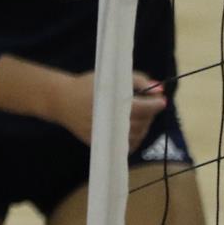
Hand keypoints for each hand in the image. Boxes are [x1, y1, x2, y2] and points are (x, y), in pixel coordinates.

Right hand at [49, 69, 166, 147]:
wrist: (61, 100)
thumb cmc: (87, 86)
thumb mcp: (110, 78)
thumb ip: (136, 81)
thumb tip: (159, 90)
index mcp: (112, 103)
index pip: (142, 108)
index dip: (155, 105)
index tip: (162, 100)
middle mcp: (110, 121)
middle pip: (142, 123)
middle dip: (149, 113)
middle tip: (148, 105)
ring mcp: (106, 134)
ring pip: (136, 136)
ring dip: (143, 126)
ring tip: (139, 116)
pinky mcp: (102, 143)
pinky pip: (125, 146)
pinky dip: (133, 139)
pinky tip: (130, 129)